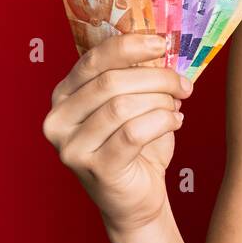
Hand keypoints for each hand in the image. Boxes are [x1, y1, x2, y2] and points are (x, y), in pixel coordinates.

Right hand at [42, 33, 193, 234]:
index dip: (129, 47)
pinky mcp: (94, 168)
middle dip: (156, 78)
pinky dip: (162, 122)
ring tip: (176, 107)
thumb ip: (136, 76)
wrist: (136, 199)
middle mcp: (58, 120)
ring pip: (123, 106)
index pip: (93, 60)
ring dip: (161, 102)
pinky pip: (133, 133)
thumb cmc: (135, 146)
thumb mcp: (132, 104)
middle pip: (111, 82)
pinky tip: (175, 122)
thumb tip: (161, 44)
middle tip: (183, 85)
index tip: (162, 43)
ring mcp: (71, 147)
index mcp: (64, 96)